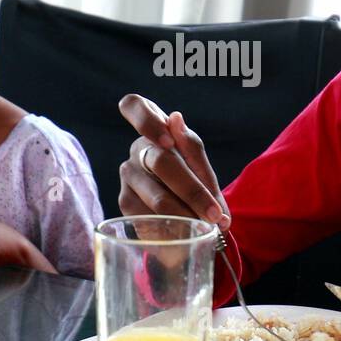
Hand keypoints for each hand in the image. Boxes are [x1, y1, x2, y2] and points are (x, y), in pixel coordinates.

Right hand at [117, 94, 229, 228]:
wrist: (180, 209)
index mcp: (156, 128)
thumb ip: (191, 148)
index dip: (147, 121)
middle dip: (194, 191)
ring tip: (207, 227)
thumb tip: (176, 118)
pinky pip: (150, 218)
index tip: (168, 141)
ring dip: (188, 215)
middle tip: (215, 214)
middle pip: (162, 162)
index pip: (133, 106)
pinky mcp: (125, 202)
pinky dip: (173, 229)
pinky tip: (186, 234)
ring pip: (158, 197)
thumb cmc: (190, 176)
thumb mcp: (198, 163)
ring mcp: (128, 175)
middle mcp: (138, 148)